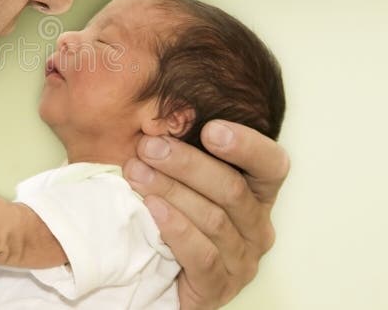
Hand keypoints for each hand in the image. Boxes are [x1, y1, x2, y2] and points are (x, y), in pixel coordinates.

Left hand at [123, 120, 289, 308]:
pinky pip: (202, 256)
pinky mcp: (219, 288)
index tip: (209, 129)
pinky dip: (177, 229)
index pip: (271, 165)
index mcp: (256, 194)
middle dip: (187, 163)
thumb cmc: (170, 215)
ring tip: (137, 172)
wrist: (159, 278)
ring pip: (214, 219)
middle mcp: (257, 227)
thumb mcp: (180, 179)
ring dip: (171, 190)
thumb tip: (156, 119)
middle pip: (232, 189)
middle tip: (149, 146)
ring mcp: (241, 260)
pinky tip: (153, 209)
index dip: (246, 145)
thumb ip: (178, 152)